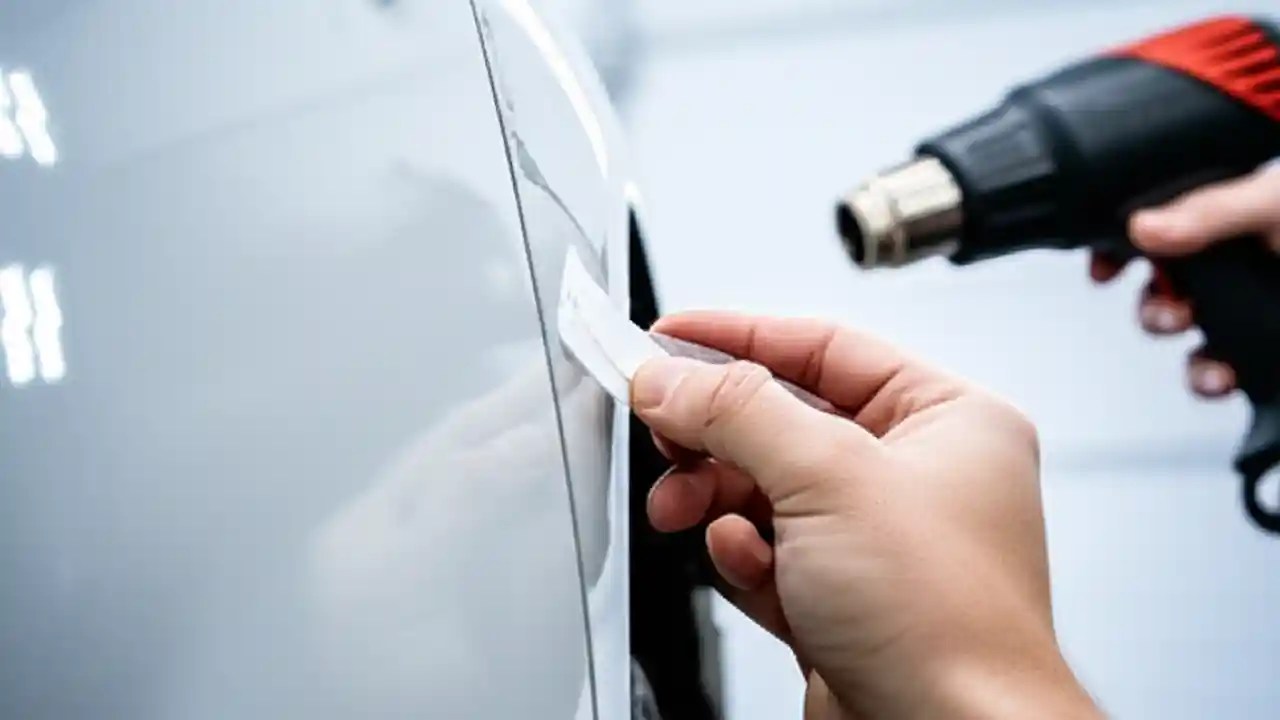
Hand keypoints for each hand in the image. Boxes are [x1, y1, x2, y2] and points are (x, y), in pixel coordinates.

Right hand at [631, 312, 1097, 719]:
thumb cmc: (945, 622)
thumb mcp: (829, 479)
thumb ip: (737, 412)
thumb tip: (670, 376)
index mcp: (947, 420)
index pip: (823, 347)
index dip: (737, 336)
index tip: (668, 337)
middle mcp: (915, 475)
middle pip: (783, 420)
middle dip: (715, 432)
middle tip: (663, 428)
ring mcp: (876, 540)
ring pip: (765, 488)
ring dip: (716, 497)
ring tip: (683, 506)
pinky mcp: (840, 597)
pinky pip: (767, 551)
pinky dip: (743, 554)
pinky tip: (746, 565)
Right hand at [1091, 166, 1279, 397]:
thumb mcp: (1274, 201)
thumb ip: (1212, 212)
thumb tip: (1144, 226)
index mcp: (1224, 221)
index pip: (1153, 236)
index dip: (1119, 253)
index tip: (1105, 269)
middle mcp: (1232, 266)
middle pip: (1165, 293)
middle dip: (1156, 310)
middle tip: (1170, 311)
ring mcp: (1249, 310)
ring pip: (1190, 339)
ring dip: (1186, 354)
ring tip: (1205, 360)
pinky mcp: (1265, 350)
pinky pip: (1220, 371)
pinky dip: (1210, 378)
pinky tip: (1222, 377)